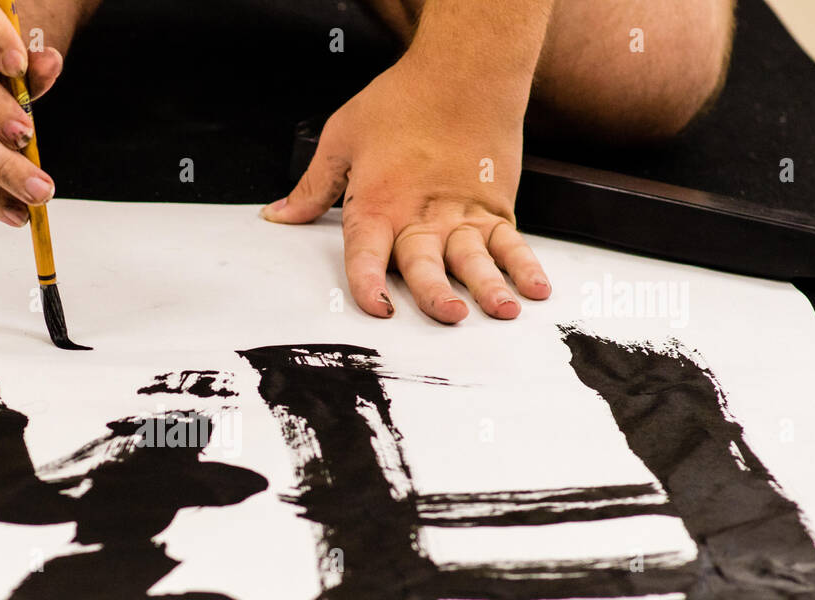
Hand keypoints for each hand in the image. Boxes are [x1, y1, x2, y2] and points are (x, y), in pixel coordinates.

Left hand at [263, 54, 550, 322]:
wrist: (465, 69)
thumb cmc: (403, 100)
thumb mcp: (341, 139)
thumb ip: (312, 187)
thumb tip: (279, 215)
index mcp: (378, 205)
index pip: (368, 255)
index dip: (369, 284)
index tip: (376, 308)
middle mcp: (421, 216)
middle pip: (427, 263)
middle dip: (437, 293)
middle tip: (450, 315)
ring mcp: (462, 215)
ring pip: (474, 258)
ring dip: (489, 286)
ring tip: (501, 310)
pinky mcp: (494, 208)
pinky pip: (511, 243)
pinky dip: (525, 265)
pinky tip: (536, 288)